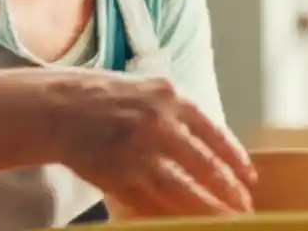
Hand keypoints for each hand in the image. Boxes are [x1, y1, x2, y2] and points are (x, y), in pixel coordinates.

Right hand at [45, 71, 256, 217]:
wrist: (58, 108)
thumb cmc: (104, 97)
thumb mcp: (146, 90)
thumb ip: (176, 112)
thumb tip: (209, 144)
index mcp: (169, 97)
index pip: (214, 134)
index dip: (236, 160)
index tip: (249, 178)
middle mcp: (158, 123)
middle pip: (205, 166)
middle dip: (229, 191)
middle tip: (244, 207)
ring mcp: (138, 152)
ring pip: (183, 190)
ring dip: (208, 209)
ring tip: (225, 221)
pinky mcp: (119, 175)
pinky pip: (153, 201)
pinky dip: (172, 215)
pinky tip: (187, 222)